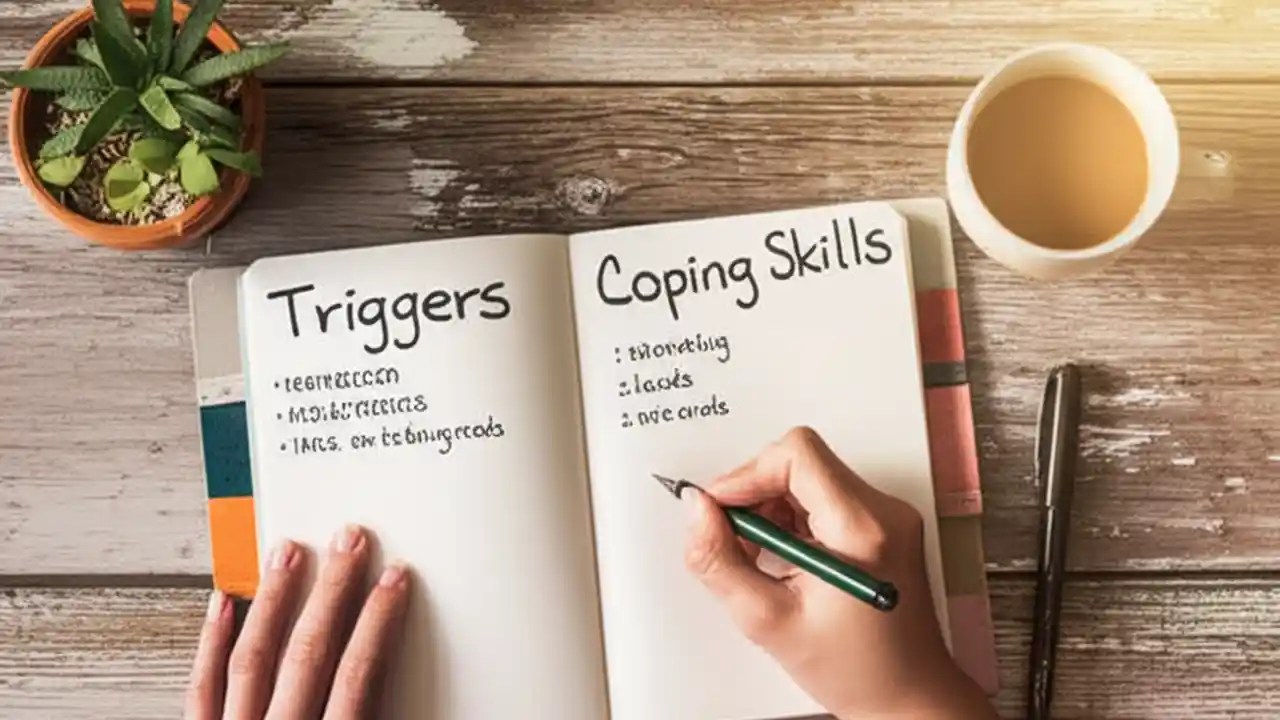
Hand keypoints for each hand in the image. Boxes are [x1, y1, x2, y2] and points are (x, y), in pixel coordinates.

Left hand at [185, 525, 410, 719]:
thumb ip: (382, 713)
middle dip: (333, 590)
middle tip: (349, 543)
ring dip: (274, 598)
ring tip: (288, 553)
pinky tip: (224, 602)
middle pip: (309, 652)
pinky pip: (202, 687)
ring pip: (253, 658)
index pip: (358, 674)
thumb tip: (412, 681)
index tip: (393, 581)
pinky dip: (212, 641)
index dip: (380, 621)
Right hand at [684, 427, 995, 719]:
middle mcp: (884, 512)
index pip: (797, 454)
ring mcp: (888, 516)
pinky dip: (792, 519)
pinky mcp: (883, 525)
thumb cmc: (857, 671)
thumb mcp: (769, 620)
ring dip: (771, 508)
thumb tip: (697, 512)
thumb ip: (720, 561)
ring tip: (762, 560)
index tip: (720, 508)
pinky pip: (825, 497)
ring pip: (809, 477)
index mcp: (862, 530)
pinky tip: (785, 561)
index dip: (746, 474)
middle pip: (800, 462)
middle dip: (755, 495)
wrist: (908, 696)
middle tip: (735, 540)